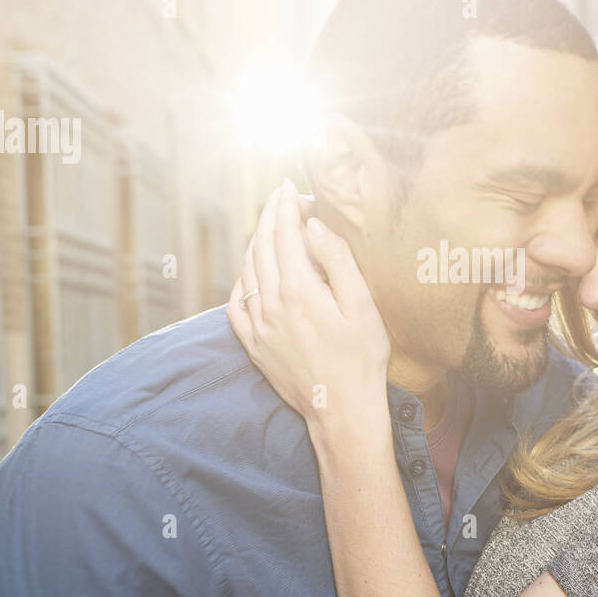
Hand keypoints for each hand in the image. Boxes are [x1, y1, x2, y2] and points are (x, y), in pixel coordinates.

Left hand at [226, 179, 389, 427]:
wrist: (342, 410)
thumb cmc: (362, 358)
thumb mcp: (362, 305)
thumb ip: (337, 261)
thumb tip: (313, 226)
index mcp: (299, 289)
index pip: (285, 233)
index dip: (286, 205)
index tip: (290, 186)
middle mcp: (271, 304)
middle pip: (262, 245)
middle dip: (270, 215)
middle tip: (280, 196)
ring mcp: (258, 326)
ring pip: (247, 270)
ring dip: (256, 242)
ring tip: (270, 226)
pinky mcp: (254, 346)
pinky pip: (235, 303)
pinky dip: (241, 279)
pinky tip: (251, 272)